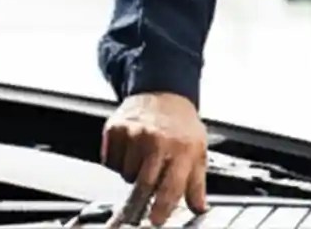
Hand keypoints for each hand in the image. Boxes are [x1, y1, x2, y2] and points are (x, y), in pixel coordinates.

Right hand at [101, 92, 208, 225]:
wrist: (164, 93)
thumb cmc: (181, 124)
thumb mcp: (197, 150)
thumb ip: (196, 183)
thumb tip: (199, 208)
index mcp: (183, 148)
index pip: (171, 186)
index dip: (163, 207)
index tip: (156, 220)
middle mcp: (158, 141)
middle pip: (144, 184)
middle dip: (141, 200)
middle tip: (139, 208)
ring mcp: (135, 134)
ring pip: (126, 175)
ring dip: (132, 176)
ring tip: (144, 160)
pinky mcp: (116, 129)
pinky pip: (111, 162)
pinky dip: (118, 162)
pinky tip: (131, 150)